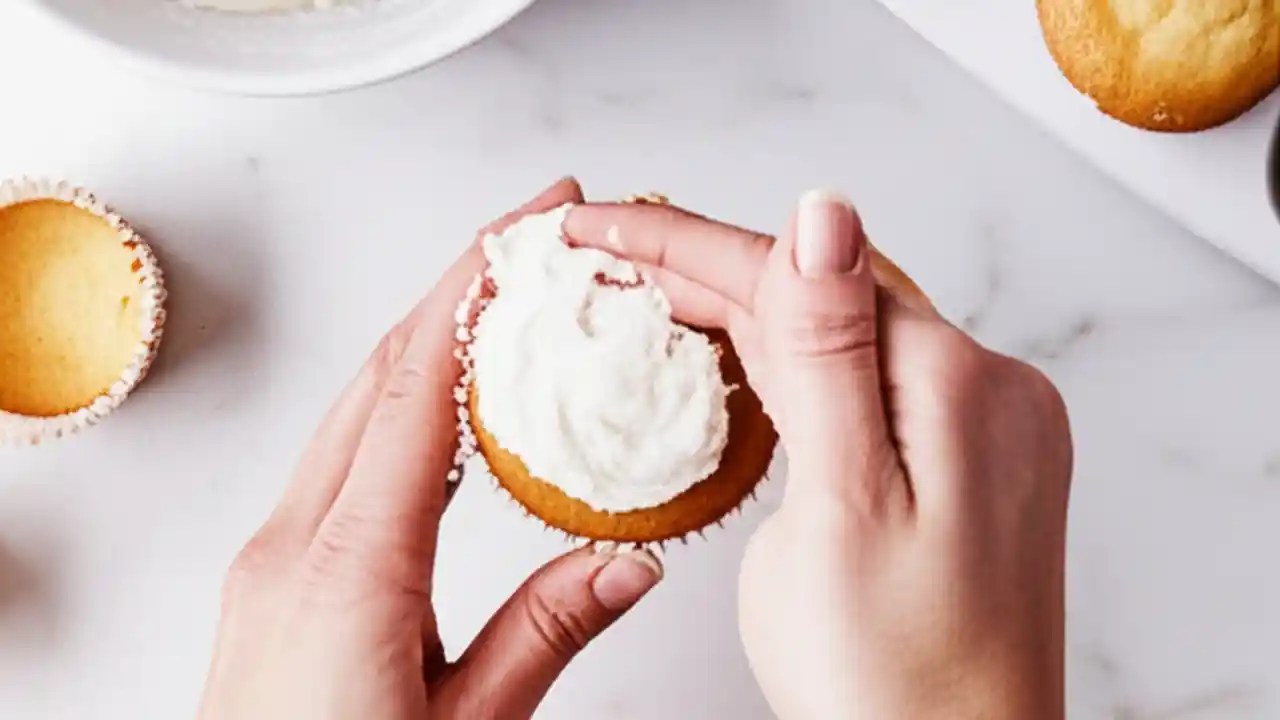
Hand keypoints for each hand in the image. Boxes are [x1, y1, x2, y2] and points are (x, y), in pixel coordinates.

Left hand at [198, 178, 663, 719]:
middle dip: (459, 288)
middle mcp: (295, 544)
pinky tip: (442, 404)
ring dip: (429, 341)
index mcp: (349, 568)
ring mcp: (272, 555)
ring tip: (505, 303)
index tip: (527, 229)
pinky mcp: (271, 575)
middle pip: (382, 374)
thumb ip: (546, 635)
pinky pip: (340, 456)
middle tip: (533, 235)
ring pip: (357, 407)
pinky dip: (398, 405)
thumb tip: (627, 557)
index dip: (475, 292)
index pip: (419, 390)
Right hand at [566, 191, 1071, 718]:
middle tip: (606, 251)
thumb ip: (829, 355)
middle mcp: (987, 391)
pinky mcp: (968, 464)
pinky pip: (869, 382)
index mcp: (957, 387)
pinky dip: (798, 363)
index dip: (687, 242)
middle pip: (824, 293)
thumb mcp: (844, 508)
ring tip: (654, 291)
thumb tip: (822, 212)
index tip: (600, 224)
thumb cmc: (895, 679)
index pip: (799, 274)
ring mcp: (983, 428)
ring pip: (843, 333)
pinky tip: (749, 358)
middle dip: (710, 266)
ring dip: (751, 308)